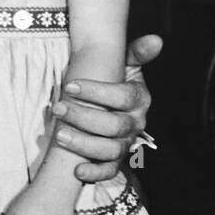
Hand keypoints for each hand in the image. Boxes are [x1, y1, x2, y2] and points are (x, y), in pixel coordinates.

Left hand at [51, 33, 161, 183]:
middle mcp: (135, 123)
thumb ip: (136, 52)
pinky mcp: (113, 161)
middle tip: (58, 109)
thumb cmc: (110, 81)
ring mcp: (125, 143)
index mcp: (139, 99)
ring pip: (111, 149)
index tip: (70, 86)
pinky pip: (108, 171)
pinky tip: (77, 171)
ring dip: (84, 144)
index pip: (123, 96)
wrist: (103, 104)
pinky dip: (94, 174)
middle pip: (114, 125)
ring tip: (59, 135)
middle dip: (83, 117)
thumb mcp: (123, 64)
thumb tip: (156, 40)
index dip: (97, 92)